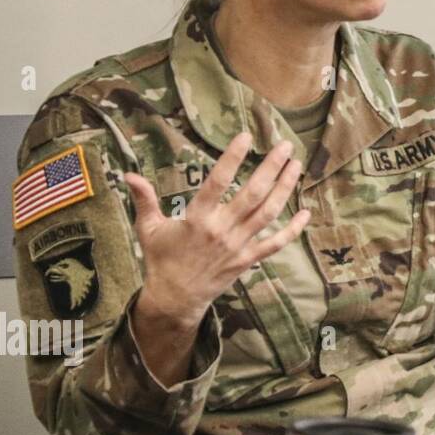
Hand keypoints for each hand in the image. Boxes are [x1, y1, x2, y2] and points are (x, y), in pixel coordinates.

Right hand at [122, 132, 310, 327]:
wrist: (175, 298)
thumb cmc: (161, 259)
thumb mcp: (149, 228)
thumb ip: (144, 199)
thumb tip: (128, 174)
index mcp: (197, 218)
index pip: (218, 181)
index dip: (232, 158)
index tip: (245, 136)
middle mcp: (221, 229)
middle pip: (253, 194)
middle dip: (272, 167)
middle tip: (285, 145)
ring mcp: (238, 245)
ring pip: (269, 213)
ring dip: (285, 188)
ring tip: (296, 165)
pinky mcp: (248, 259)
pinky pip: (275, 243)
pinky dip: (293, 229)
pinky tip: (306, 213)